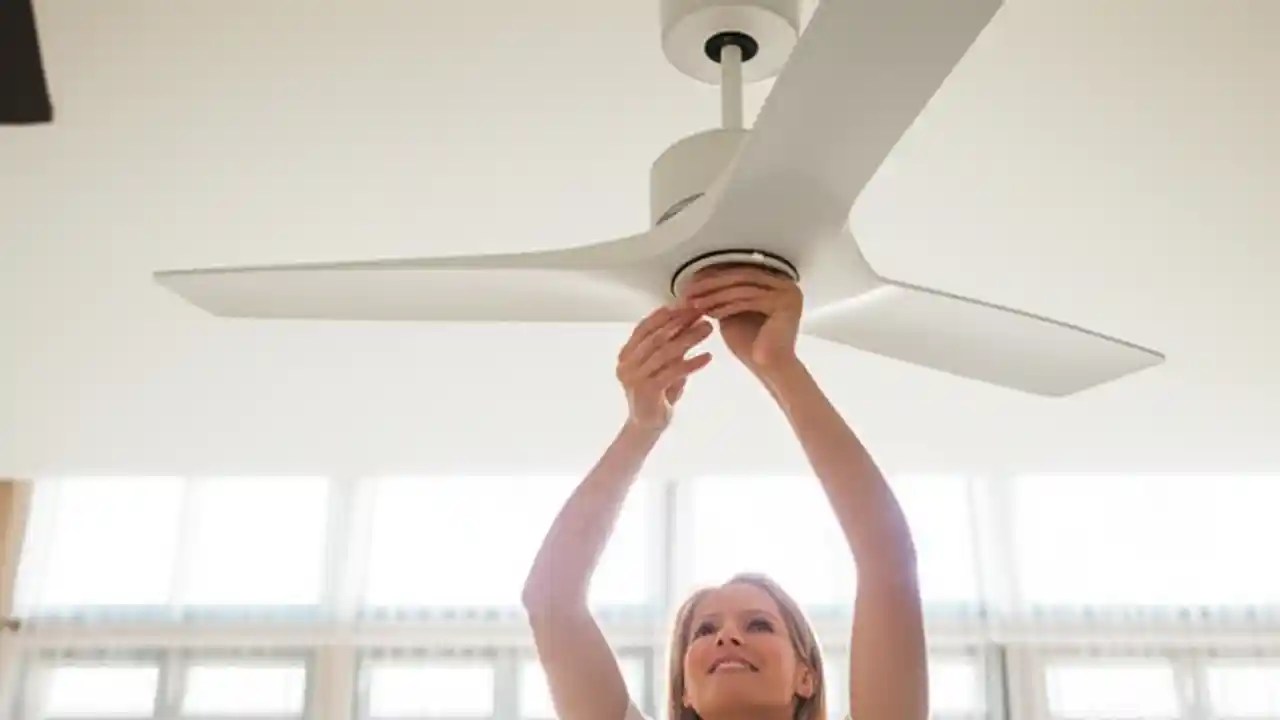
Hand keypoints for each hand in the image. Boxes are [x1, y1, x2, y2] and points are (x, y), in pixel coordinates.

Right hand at [616, 305, 713, 429]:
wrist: (647, 425)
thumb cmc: (657, 393)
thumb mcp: (663, 365)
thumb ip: (670, 346)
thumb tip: (691, 319)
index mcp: (626, 354)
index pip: (644, 328)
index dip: (665, 315)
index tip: (685, 305)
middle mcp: (627, 364)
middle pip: (656, 337)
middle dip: (680, 322)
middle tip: (701, 313)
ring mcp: (635, 378)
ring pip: (665, 352)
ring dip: (689, 338)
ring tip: (708, 329)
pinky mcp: (647, 391)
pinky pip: (672, 372)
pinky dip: (691, 363)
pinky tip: (708, 357)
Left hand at [680, 265, 802, 377]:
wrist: (771, 370)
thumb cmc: (752, 346)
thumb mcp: (734, 313)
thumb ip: (725, 295)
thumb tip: (699, 277)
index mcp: (777, 283)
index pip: (740, 273)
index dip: (714, 277)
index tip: (690, 283)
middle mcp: (787, 284)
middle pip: (741, 277)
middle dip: (711, 284)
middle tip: (688, 290)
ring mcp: (788, 293)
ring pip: (742, 289)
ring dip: (714, 295)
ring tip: (694, 303)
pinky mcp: (784, 303)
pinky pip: (748, 300)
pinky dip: (726, 306)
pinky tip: (709, 312)